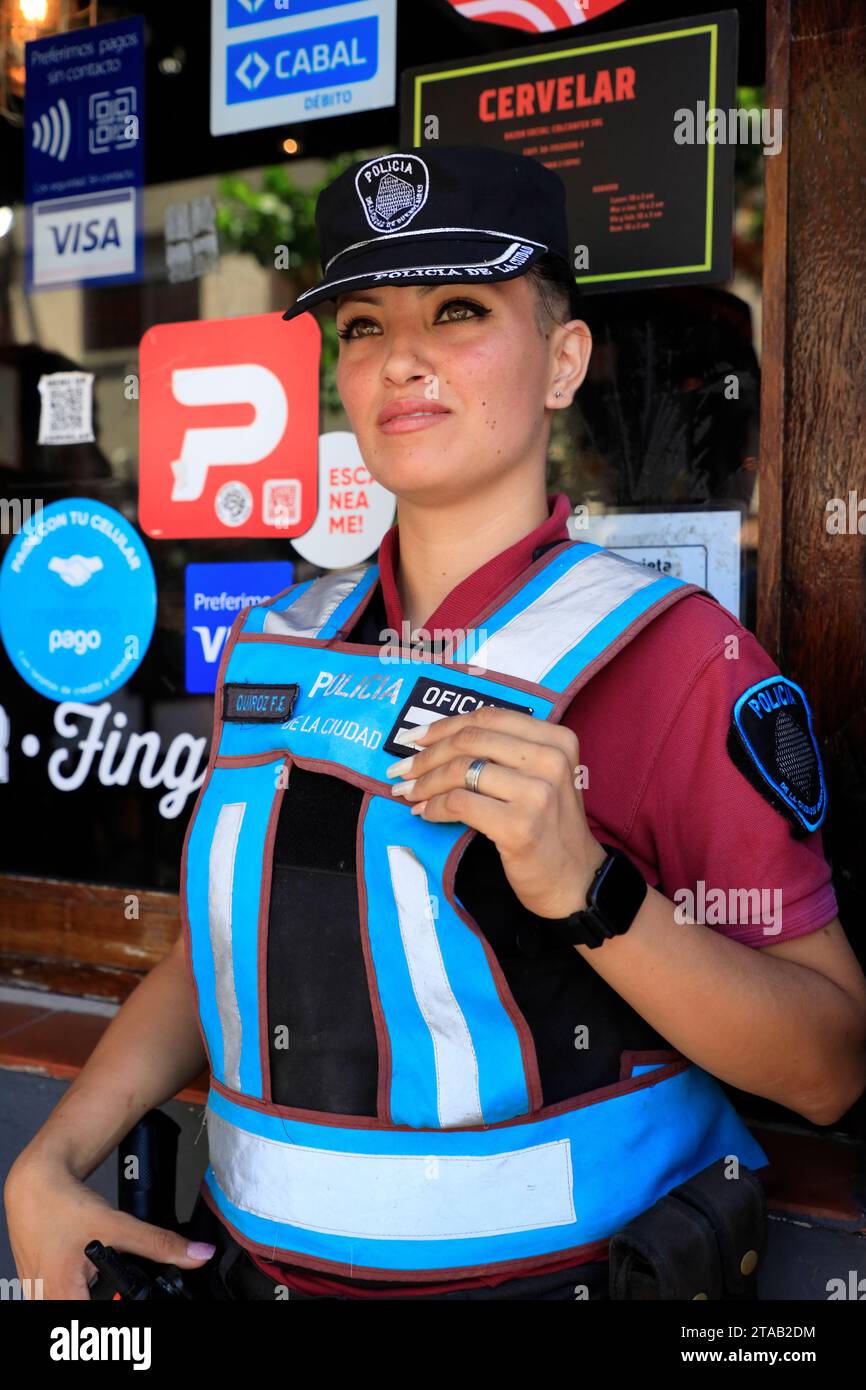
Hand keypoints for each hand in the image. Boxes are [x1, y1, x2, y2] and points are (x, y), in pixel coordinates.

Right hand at [4, 1145, 215, 1299]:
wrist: (35, 1186)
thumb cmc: (63, 1205)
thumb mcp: (117, 1225)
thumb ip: (158, 1244)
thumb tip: (196, 1256)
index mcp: (61, 1297)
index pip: (100, 1330)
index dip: (124, 1305)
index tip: (132, 1295)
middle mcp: (45, 1302)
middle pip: (92, 1316)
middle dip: (113, 1298)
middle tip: (108, 1274)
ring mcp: (39, 1297)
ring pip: (78, 1306)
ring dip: (97, 1294)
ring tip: (97, 1271)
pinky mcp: (39, 1289)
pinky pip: (65, 1298)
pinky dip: (83, 1288)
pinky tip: (86, 1271)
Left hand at [384, 704, 606, 919]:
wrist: (575, 880)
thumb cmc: (549, 827)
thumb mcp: (540, 777)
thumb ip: (504, 753)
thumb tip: (435, 740)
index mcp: (557, 739)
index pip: (488, 718)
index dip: (444, 726)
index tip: (414, 737)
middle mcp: (551, 760)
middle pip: (470, 741)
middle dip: (426, 754)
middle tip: (400, 768)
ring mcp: (537, 793)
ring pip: (461, 771)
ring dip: (424, 783)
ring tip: (406, 793)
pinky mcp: (519, 826)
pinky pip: (459, 804)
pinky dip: (433, 808)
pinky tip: (424, 813)